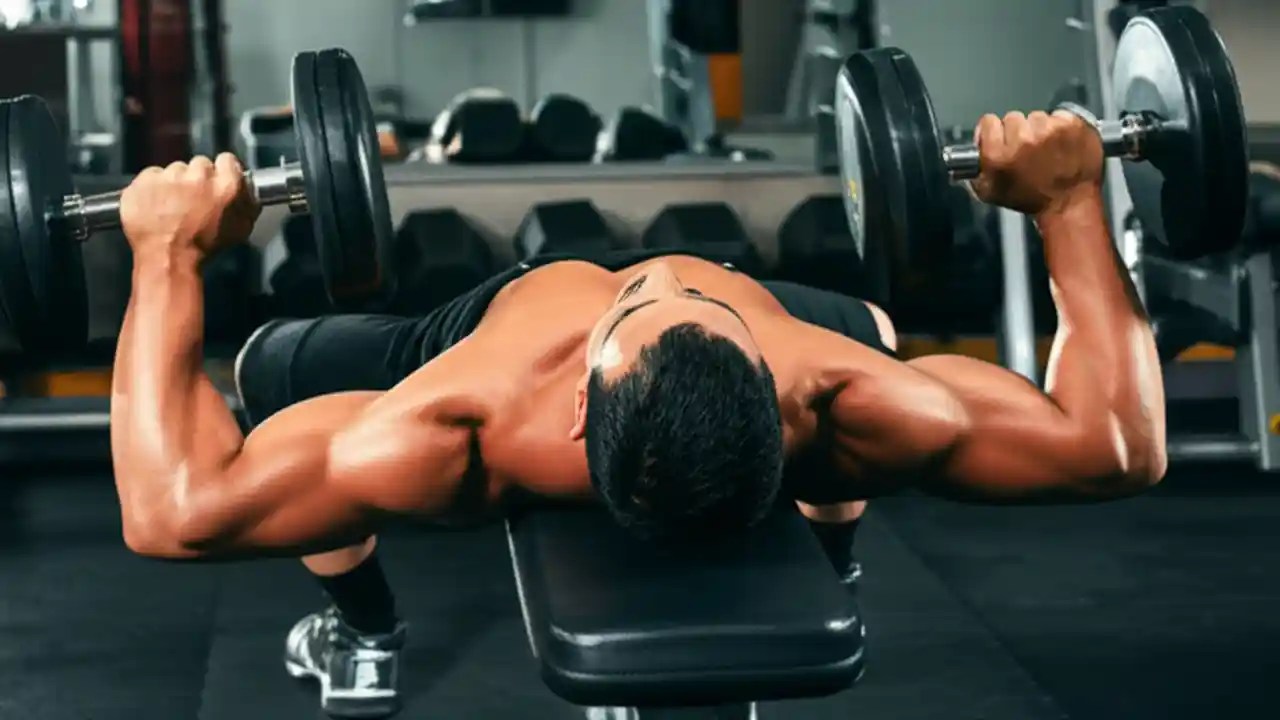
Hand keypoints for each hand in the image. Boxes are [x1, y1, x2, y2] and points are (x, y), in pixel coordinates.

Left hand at [120, 153, 260, 261]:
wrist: (166, 259)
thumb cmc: (203, 249)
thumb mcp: (240, 231)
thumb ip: (248, 205)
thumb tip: (248, 193)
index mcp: (225, 185)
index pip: (228, 160)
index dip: (223, 171)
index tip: (218, 180)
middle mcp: (197, 175)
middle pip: (199, 164)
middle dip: (197, 179)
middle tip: (193, 200)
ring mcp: (168, 176)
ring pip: (174, 170)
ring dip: (174, 184)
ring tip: (172, 207)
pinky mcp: (144, 180)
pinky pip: (150, 176)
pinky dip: (152, 188)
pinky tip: (155, 206)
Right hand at [968, 110, 1103, 217]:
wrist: (1069, 203)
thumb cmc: (1032, 200)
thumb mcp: (990, 193)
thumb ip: (973, 170)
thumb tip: (969, 154)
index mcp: (999, 155)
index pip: (988, 121)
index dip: (993, 131)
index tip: (1000, 139)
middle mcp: (1022, 140)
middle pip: (1013, 117)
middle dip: (1018, 132)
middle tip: (1027, 151)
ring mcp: (1049, 131)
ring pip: (1037, 117)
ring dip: (1039, 129)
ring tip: (1046, 150)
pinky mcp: (1071, 126)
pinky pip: (1059, 116)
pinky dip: (1061, 127)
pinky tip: (1061, 145)